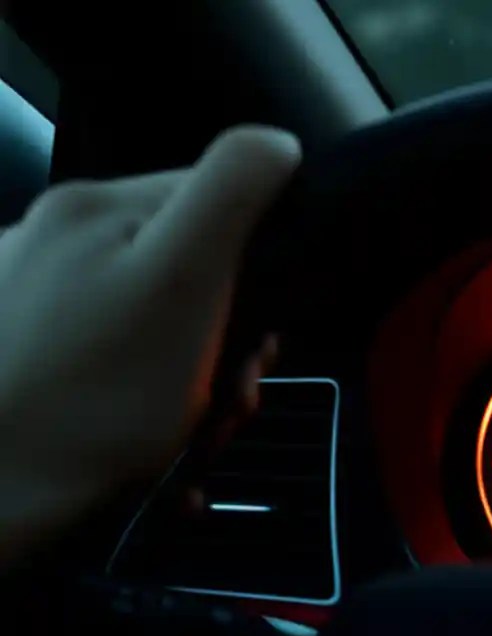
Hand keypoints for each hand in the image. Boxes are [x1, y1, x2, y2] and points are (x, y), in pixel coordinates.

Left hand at [0, 126, 299, 566]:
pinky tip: (154, 452)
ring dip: (191, 382)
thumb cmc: (96, 401)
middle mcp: (48, 237)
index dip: (258, 267)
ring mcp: (20, 298)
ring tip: (193, 438)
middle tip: (230, 403)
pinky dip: (141, 404)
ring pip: (148, 321)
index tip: (260, 342)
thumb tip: (278, 140)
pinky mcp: (12, 356)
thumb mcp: (184, 281)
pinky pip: (105, 362)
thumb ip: (232, 191)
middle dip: (224, 337)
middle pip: (181, 266)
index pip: (217, 200)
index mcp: (94, 207)